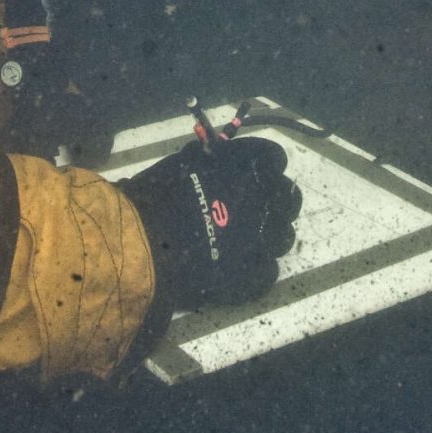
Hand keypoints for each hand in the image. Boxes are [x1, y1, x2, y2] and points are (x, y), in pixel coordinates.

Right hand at [124, 128, 301, 314]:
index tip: (252, 175)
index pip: (274, 159)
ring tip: (244, 243)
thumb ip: (211, 160)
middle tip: (251, 211)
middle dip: (273, 203)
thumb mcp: (183, 163)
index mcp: (246, 167)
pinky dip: (257, 271)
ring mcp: (261, 239)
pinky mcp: (253, 275)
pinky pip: (269, 271)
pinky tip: (239, 270)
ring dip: (267, 237)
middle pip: (287, 198)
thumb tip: (216, 158)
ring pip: (283, 236)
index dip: (264, 168)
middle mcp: (262, 200)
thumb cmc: (157, 197)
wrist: (144, 242)